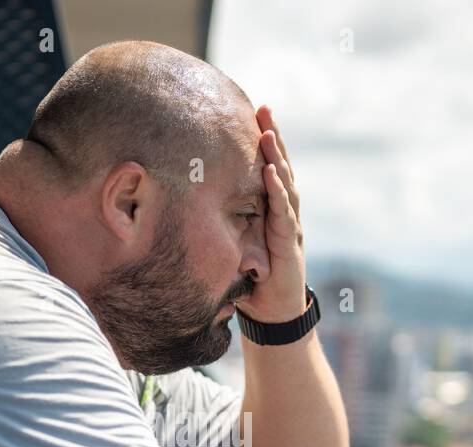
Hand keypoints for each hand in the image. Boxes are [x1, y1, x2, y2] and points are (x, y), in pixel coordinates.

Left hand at [236, 105, 307, 324]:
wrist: (273, 313)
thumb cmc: (251, 279)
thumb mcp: (231, 246)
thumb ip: (219, 226)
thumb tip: (183, 208)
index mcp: (269, 210)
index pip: (266, 170)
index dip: (261, 144)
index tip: (251, 114)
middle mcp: (283, 213)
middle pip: (279, 168)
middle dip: (272, 137)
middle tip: (264, 108)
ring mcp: (289, 226)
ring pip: (285, 184)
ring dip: (277, 157)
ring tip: (268, 132)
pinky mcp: (290, 243)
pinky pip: (284, 213)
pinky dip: (277, 191)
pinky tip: (270, 172)